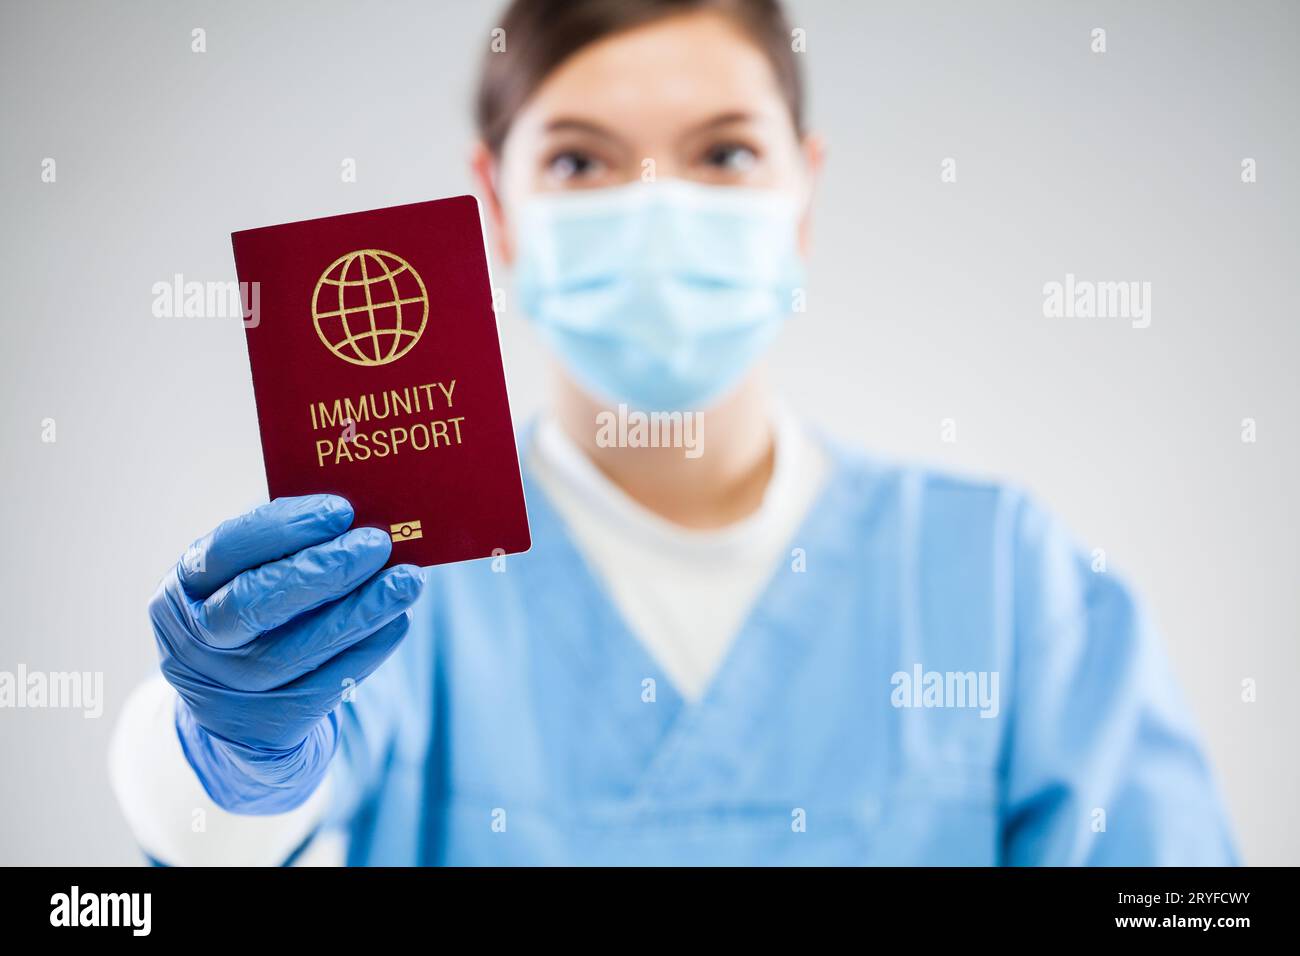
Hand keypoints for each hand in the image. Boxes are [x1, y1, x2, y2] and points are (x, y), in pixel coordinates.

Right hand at [148, 494, 422, 809]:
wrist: (233, 708)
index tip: (341, 510)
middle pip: (257, 603)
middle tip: (377, 543)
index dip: (284, 528)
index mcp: (181, 590)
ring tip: (407, 580)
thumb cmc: (250, 612)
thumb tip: (353, 518)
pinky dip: (369, 646)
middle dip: (324, 570)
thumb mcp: (242, 578)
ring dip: (362, 609)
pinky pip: (330, 683)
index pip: (226, 550)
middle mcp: (197, 642)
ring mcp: (232, 688)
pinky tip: (397, 619)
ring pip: (301, 649)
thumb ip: (285, 548)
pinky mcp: (272, 723)